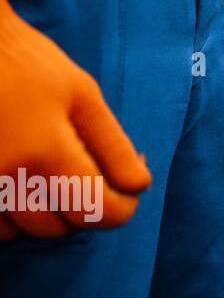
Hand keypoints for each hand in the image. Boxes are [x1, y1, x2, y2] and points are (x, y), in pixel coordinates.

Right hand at [0, 0, 151, 238]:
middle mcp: (5, 179)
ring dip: (47, 213)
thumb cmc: (29, 65)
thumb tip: (137, 186)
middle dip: (85, 206)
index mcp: (45, 152)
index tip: (127, 186)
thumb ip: (113, 146)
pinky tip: (22, 181)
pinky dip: (12, 216)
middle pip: (62, 227)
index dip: (123, 206)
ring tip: (52, 173)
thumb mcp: (83, 95)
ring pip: (25, 232)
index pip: (98, 211)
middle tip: (89, 170)